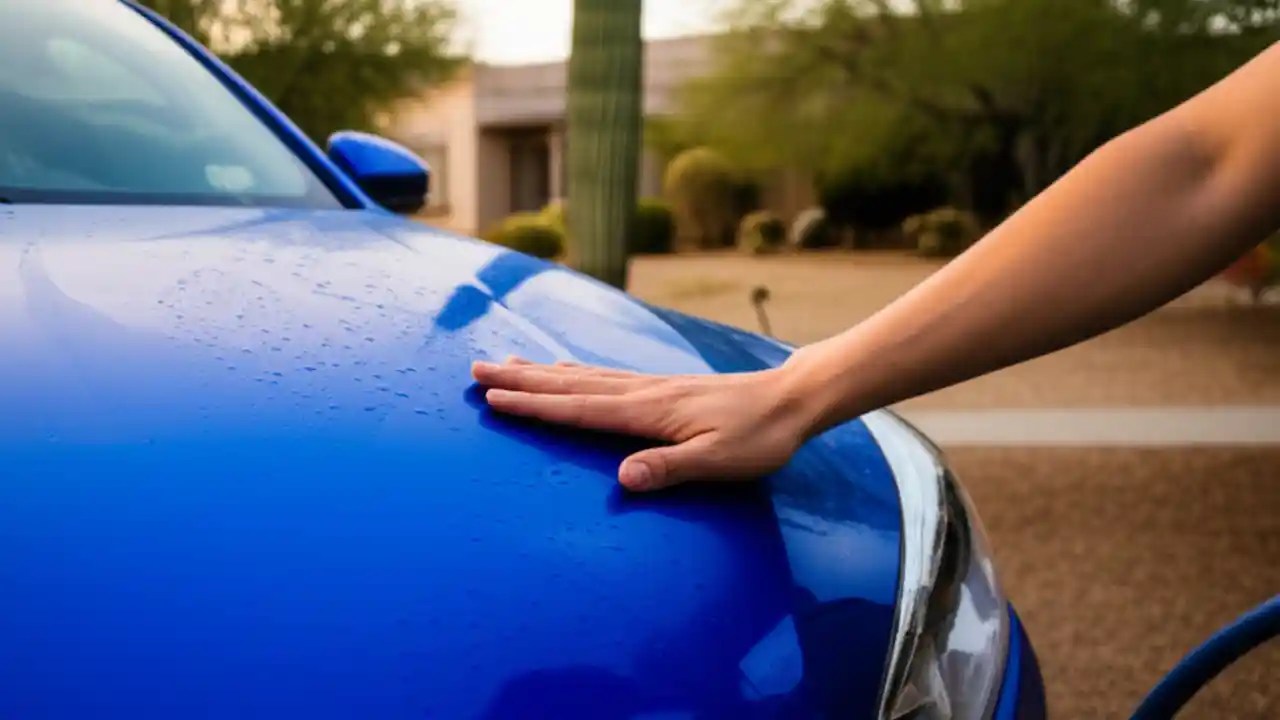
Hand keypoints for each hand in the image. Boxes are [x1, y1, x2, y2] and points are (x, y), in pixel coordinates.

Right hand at [470, 357, 821, 491]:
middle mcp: (641, 392)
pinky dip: (573, 372)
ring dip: (540, 371)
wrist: (790, 399)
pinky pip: (603, 376)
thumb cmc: (758, 437)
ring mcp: (649, 386)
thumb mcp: (719, 461)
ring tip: (506, 362)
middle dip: (521, 379)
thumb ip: (670, 468)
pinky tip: (565, 370)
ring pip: (582, 376)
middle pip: (569, 384)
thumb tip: (623, 478)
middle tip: (477, 369)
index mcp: (647, 412)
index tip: (494, 397)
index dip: (535, 405)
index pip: (579, 409)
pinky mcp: (660, 388)